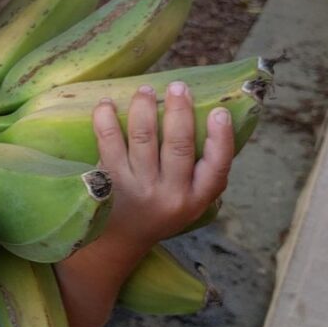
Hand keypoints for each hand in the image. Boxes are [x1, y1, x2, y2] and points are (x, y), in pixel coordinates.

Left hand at [91, 81, 233, 246]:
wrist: (120, 239)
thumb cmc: (160, 210)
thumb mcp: (189, 201)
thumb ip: (202, 172)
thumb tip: (216, 121)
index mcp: (195, 199)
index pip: (217, 168)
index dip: (221, 139)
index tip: (219, 112)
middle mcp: (169, 195)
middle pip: (178, 146)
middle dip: (179, 111)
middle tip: (178, 87)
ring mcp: (138, 189)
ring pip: (143, 139)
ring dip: (144, 108)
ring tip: (145, 90)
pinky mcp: (110, 183)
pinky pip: (109, 143)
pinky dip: (107, 120)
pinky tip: (107, 104)